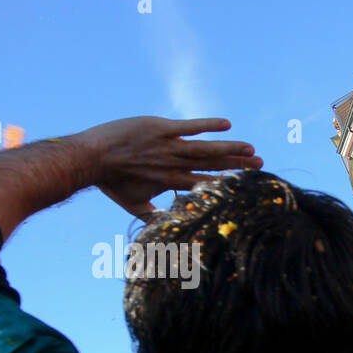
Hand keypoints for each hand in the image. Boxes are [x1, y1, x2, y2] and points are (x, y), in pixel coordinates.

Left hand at [75, 116, 261, 217]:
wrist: (91, 158)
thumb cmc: (110, 182)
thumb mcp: (131, 203)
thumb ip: (150, 214)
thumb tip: (161, 229)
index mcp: (170, 182)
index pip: (204, 183)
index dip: (226, 183)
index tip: (244, 184)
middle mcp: (174, 165)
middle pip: (212, 165)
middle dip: (237, 165)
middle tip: (260, 164)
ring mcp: (169, 146)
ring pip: (207, 148)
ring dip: (231, 148)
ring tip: (251, 149)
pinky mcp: (161, 129)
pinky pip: (190, 126)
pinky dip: (208, 125)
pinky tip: (227, 124)